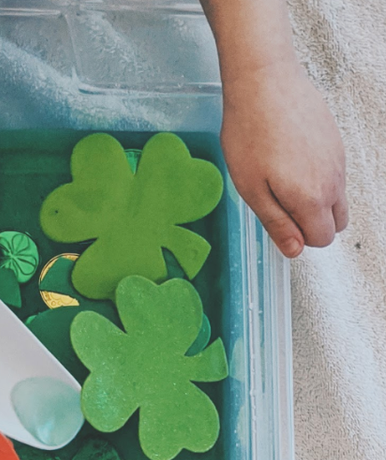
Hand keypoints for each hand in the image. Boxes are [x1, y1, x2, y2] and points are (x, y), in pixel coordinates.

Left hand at [221, 58, 346, 257]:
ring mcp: (338, 159)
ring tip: (284, 180)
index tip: (278, 219)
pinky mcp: (336, 141)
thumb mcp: (253, 189)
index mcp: (312, 198)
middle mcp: (333, 180)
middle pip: (336, 224)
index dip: (299, 237)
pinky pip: (335, 174)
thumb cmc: (250, 132)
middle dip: (312, 224)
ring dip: (315, 201)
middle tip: (281, 204)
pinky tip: (291, 159)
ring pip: (338, 198)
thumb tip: (295, 251)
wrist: (264, 79)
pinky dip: (318, 178)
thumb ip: (277, 224)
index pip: (321, 239)